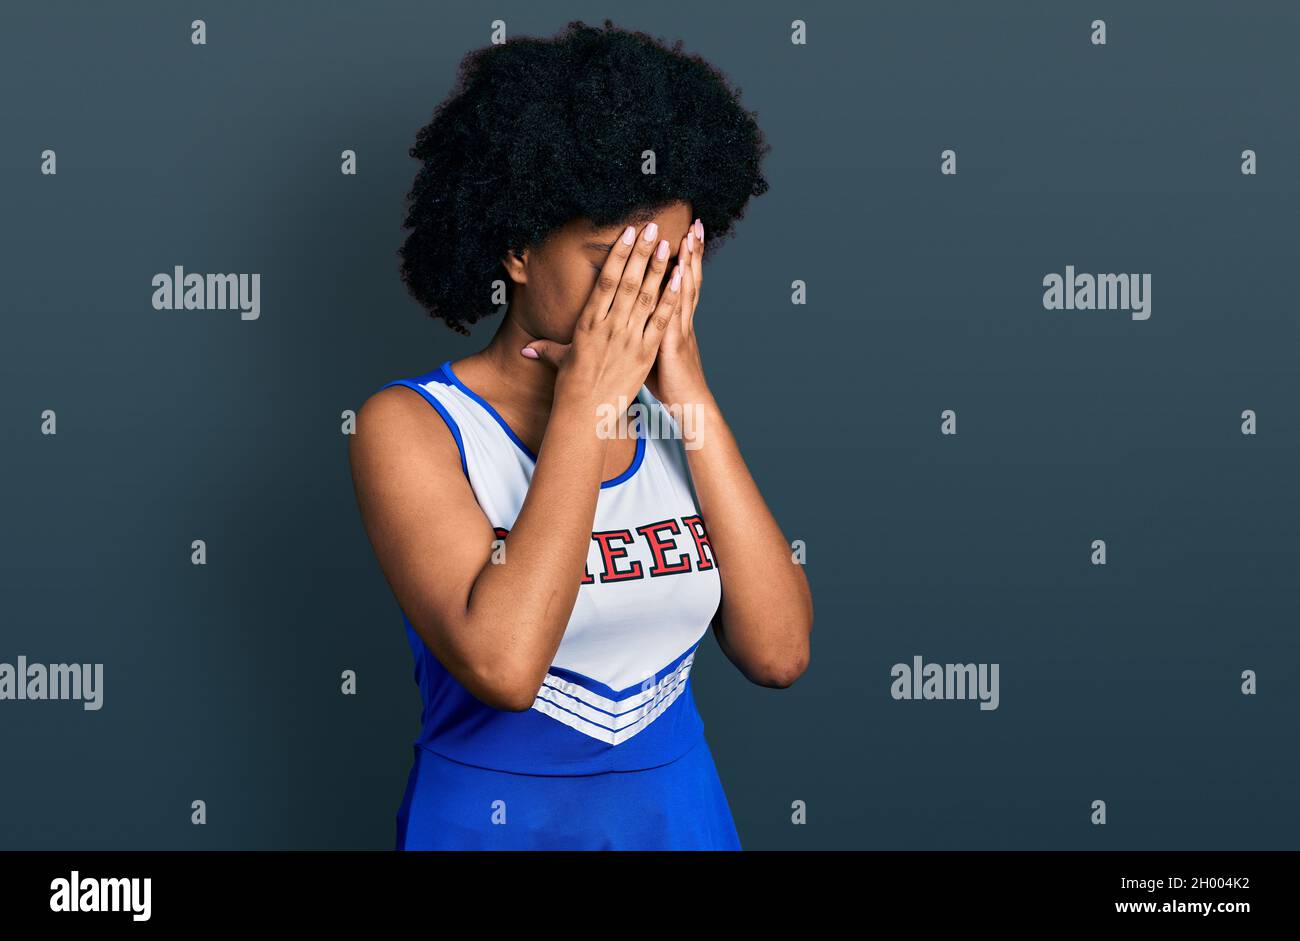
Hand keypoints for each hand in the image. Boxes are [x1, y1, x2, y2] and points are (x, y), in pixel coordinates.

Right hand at [523, 221, 683, 412]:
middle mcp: (609, 325)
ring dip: (658, 268)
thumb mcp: (560, 361)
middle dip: (640, 252)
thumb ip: (546, 348)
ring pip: (646, 296)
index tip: (627, 234)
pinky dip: (671, 298)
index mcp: (588, 322)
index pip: (606, 281)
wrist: (586, 413)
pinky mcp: (645, 352)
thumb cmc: (572, 386)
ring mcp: (628, 338)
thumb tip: (526, 347)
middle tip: (651, 226)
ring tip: (667, 244)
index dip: (618, 255)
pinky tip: (680, 279)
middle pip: (628, 281)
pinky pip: (661, 320)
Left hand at [645, 218, 707, 406]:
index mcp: (675, 319)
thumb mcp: (654, 350)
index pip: (681, 282)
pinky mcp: (673, 342)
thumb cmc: (669, 380)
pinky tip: (679, 271)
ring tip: (691, 234)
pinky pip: (675, 312)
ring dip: (688, 261)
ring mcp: (680, 328)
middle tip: (695, 222)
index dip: (684, 258)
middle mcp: (681, 319)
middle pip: (688, 277)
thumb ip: (645, 330)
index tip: (685, 233)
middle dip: (691, 250)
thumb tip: (634, 319)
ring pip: (685, 288)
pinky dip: (677, 290)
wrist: (688, 404)